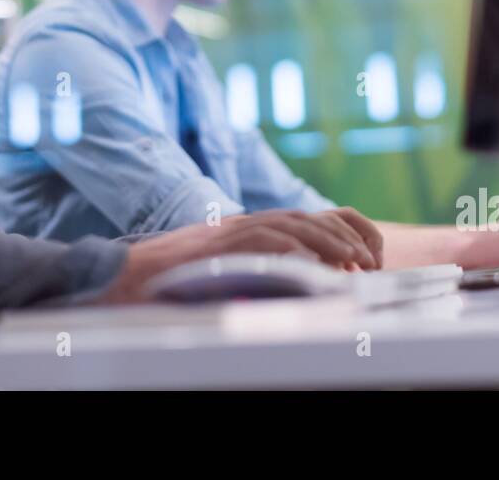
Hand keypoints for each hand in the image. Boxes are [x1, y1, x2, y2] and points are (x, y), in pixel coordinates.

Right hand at [99, 207, 382, 303]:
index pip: (313, 217)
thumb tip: (310, 283)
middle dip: (350, 235)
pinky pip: (269, 241)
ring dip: (333, 242)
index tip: (369, 256)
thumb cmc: (176, 280)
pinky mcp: (223, 245)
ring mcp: (236, 231)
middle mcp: (249, 222)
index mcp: (255, 227)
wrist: (127, 276)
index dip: (347, 231)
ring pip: (297, 225)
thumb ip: (263, 268)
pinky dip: (298, 251)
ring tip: (357, 263)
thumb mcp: (229, 270)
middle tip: (371, 262)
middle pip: (313, 215)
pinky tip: (318, 267)